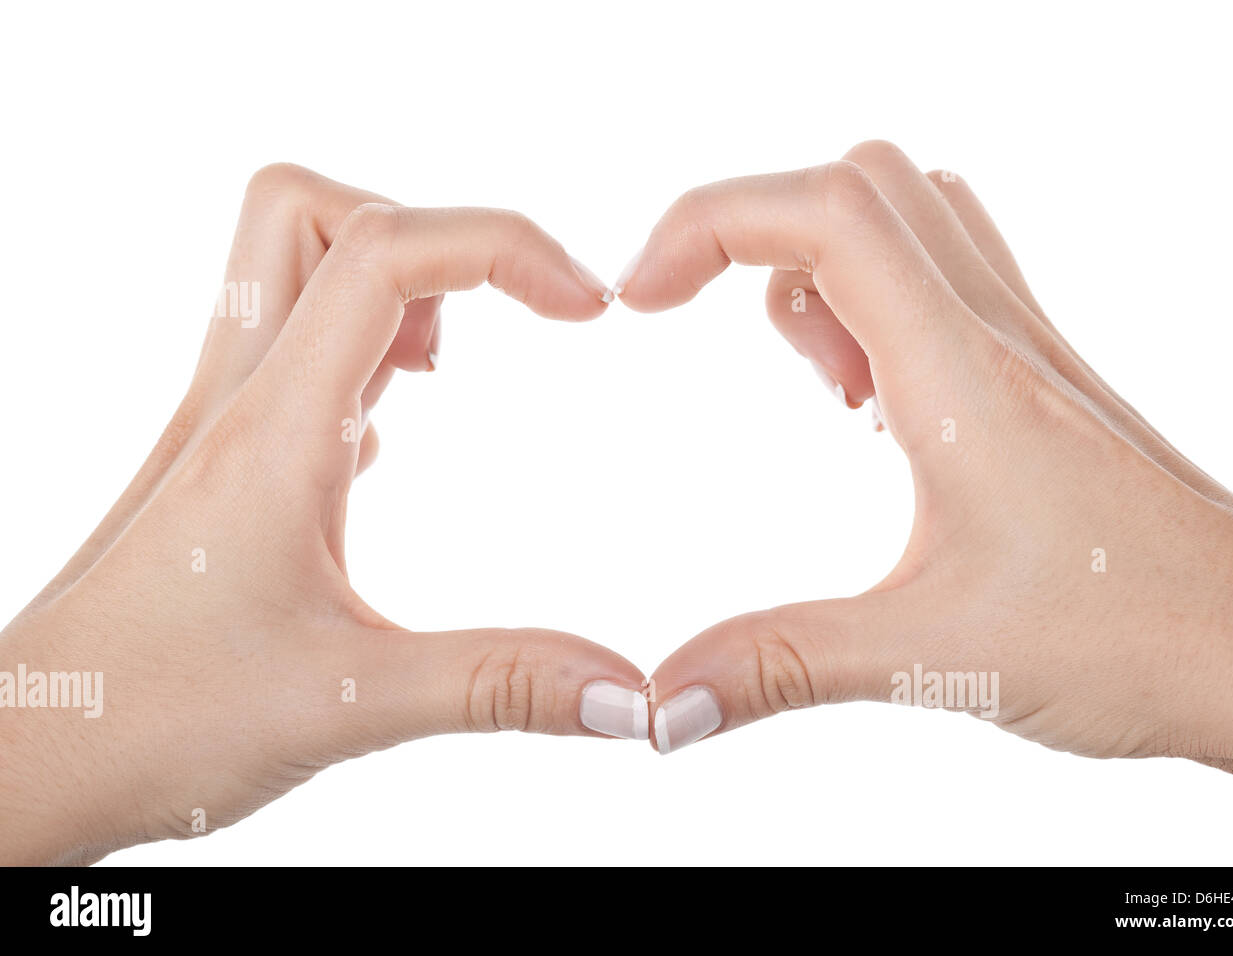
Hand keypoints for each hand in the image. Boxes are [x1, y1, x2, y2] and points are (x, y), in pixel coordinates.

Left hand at [0, 165, 645, 863]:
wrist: (26, 759)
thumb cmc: (152, 722)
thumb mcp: (349, 704)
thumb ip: (501, 686)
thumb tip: (634, 697)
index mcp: (273, 430)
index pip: (388, 252)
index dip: (505, 246)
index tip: (588, 309)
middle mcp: (238, 401)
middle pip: (315, 212)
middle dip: (430, 235)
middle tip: (496, 330)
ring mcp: (222, 425)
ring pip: (296, 271)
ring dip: (391, 288)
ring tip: (445, 376)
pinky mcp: (222, 461)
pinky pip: (290, 351)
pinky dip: (361, 353)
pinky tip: (386, 434)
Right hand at [619, 141, 1232, 794]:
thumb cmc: (1136, 635)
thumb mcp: (930, 655)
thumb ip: (779, 669)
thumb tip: (661, 704)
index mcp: (957, 372)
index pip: (820, 212)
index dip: (706, 223)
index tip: (640, 298)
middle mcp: (993, 333)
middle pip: (857, 184)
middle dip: (754, 234)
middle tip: (716, 333)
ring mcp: (1023, 348)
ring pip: (906, 218)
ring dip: (823, 270)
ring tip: (819, 387)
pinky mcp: (1035, 381)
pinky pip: (944, 278)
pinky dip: (877, 306)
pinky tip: (873, 408)